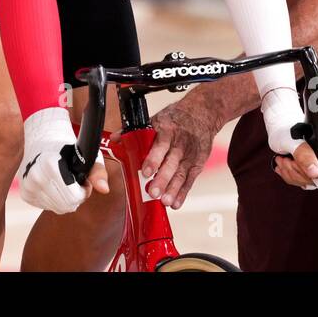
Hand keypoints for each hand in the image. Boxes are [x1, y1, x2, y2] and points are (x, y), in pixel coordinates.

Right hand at [17, 107, 103, 213]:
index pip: (73, 197)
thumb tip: (104, 190)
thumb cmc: (68, 148)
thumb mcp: (86, 155)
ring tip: (65, 181)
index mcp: (49, 165)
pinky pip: (47, 206)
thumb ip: (97, 172)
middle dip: (76, 196)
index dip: (84, 191)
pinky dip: (54, 200)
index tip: (83, 179)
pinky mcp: (25, 193)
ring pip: (57, 208)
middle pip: (66, 206)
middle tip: (75, 182)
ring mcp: (28, 186)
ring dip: (65, 199)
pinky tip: (54, 185)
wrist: (42, 141)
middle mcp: (36, 176)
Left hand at [139, 92, 220, 209]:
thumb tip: (115, 139)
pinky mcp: (197, 163)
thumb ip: (135, 131)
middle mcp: (179, 143)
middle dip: (162, 179)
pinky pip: (190, 180)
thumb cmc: (176, 118)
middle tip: (153, 192)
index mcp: (167, 130)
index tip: (145, 172)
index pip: (160, 146)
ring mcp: (190, 155)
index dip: (153, 159)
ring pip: (181, 174)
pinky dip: (183, 192)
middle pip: (171, 163)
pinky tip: (175, 203)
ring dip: (173, 189)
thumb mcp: (156, 119)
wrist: (202, 113)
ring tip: (164, 201)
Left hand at [262, 87, 317, 189]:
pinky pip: (309, 183)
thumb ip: (303, 155)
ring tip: (282, 160)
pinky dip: (294, 176)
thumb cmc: (286, 128)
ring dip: (292, 173)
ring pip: (312, 182)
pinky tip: (287, 165)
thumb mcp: (291, 140)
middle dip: (297, 171)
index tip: (291, 161)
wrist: (282, 126)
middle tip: (283, 159)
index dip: (307, 172)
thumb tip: (315, 173)